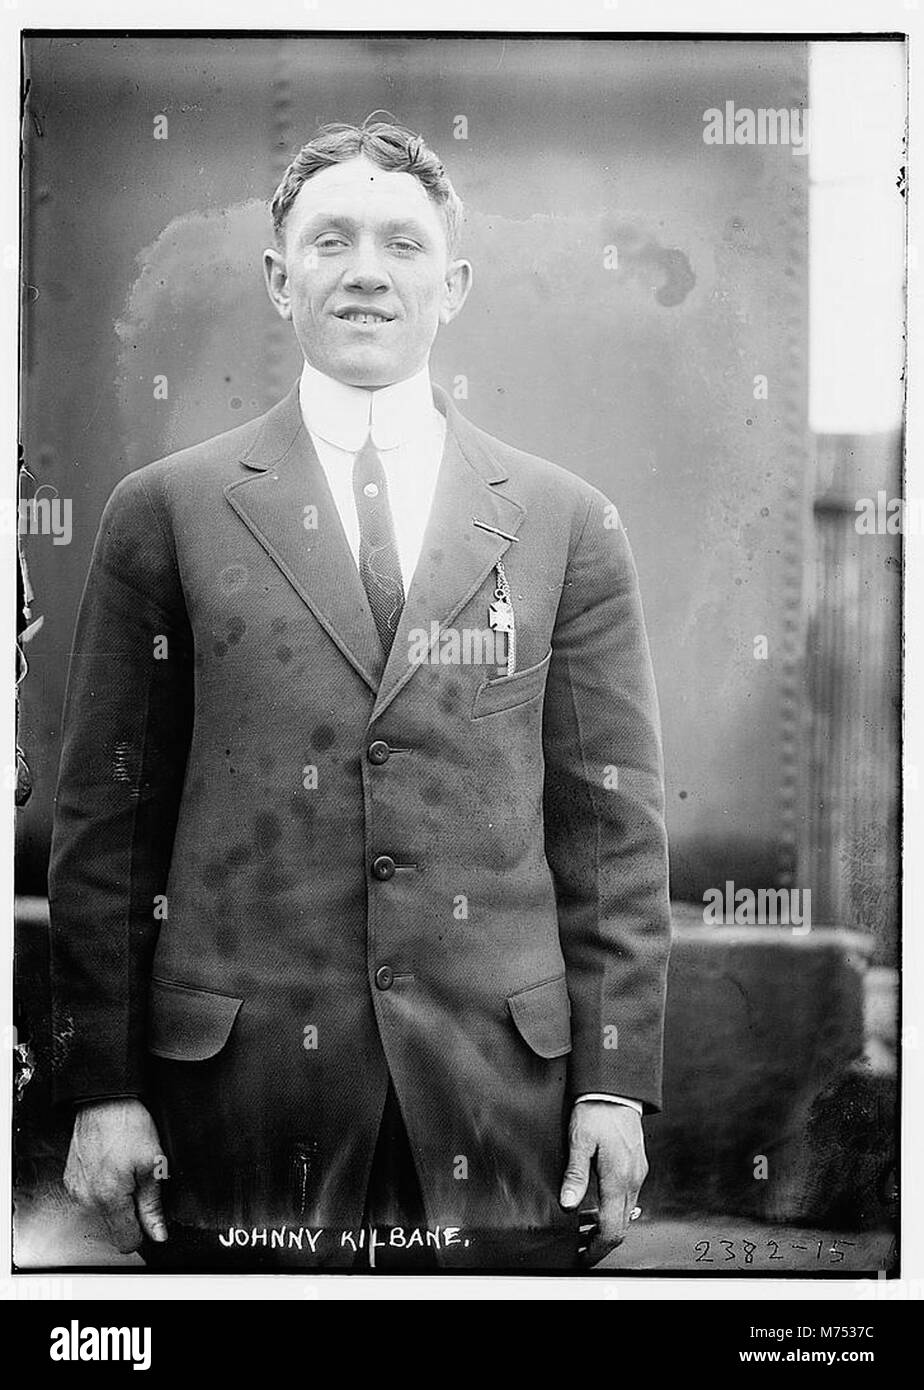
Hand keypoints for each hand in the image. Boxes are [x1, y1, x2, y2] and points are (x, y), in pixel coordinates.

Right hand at [63, 1098, 167, 1252]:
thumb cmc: (127, 1124)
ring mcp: (76, 1189)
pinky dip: (104, 1190)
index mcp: (108, 1198)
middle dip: (131, 1214)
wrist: (104, 1100)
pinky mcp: (71, 1179)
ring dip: (117, 1201)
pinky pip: (91, 1197)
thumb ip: (153, 1204)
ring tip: (127, 1172)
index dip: (145, 1232)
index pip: (126, 1241)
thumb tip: (158, 1233)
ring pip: (102, 1213)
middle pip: (114, 1228)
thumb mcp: (152, 1163)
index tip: (153, 1219)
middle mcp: (87, 1199)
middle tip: (142, 1184)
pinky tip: (114, 1168)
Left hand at [559, 1101, 647, 1264]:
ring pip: (626, 1213)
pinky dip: (614, 1209)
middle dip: (602, 1242)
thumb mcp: (579, 1141)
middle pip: (621, 1226)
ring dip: (608, 1226)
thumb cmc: (597, 1110)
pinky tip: (596, 1205)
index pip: (612, 1229)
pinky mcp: (637, 1166)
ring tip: (584, 1229)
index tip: (583, 1256)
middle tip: (580, 1247)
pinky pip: (628, 1198)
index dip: (597, 1249)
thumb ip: (575, 1175)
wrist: (616, 1088)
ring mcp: (638, 1173)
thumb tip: (568, 1204)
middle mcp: (633, 1180)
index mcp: (618, 1178)